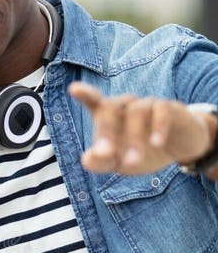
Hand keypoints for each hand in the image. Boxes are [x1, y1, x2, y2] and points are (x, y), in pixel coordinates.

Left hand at [69, 82, 217, 174]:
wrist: (178, 149)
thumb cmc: (141, 152)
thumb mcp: (119, 163)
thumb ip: (101, 162)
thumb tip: (86, 159)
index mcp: (109, 116)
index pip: (94, 101)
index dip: (85, 94)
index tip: (74, 89)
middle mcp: (126, 106)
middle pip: (110, 107)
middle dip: (106, 130)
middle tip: (105, 154)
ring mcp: (147, 105)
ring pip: (135, 112)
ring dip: (133, 139)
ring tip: (133, 162)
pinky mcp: (169, 108)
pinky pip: (161, 111)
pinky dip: (158, 127)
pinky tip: (157, 143)